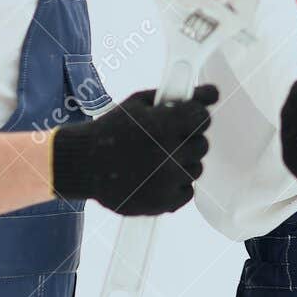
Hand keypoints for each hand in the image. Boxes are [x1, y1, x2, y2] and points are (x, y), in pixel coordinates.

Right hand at [52, 84, 217, 214]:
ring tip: (156, 159)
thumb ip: (178, 97)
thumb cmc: (111, 129)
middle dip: (188, 139)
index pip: (203, 118)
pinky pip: (187, 191)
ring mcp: (167, 182)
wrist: (82, 164)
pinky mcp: (162, 203)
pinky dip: (176, 185)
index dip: (195, 117)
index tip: (185, 119)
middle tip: (165, 139)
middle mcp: (169, 155)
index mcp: (164, 126)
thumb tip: (214, 93)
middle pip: (202, 144)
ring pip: (196, 168)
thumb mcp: (139, 103)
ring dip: (182, 162)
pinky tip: (156, 176)